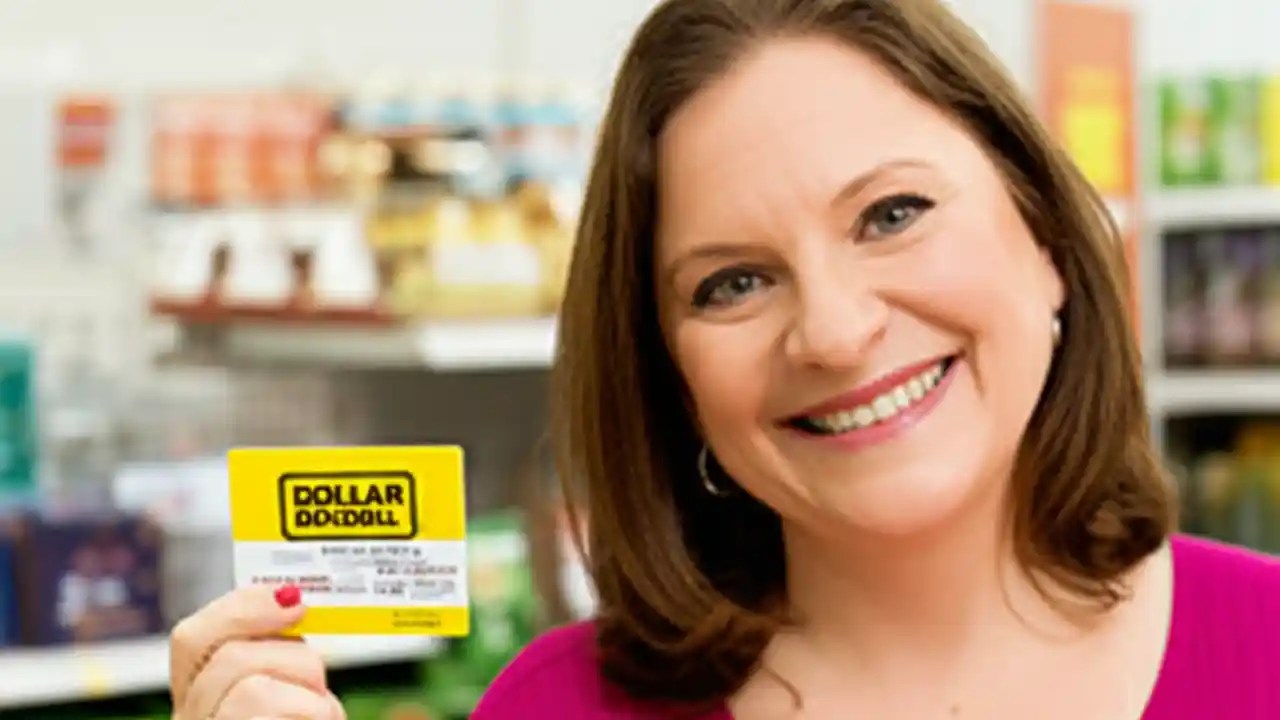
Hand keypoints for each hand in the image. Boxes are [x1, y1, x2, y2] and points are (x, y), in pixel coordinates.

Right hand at [169, 584, 344, 719]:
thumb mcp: (295, 694)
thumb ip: (281, 657)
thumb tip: (292, 597)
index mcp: (199, 702)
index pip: (191, 638)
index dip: (241, 607)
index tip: (295, 599)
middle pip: (232, 659)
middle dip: (296, 661)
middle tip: (318, 689)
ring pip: (254, 692)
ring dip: (311, 702)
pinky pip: (278, 715)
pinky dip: (317, 718)